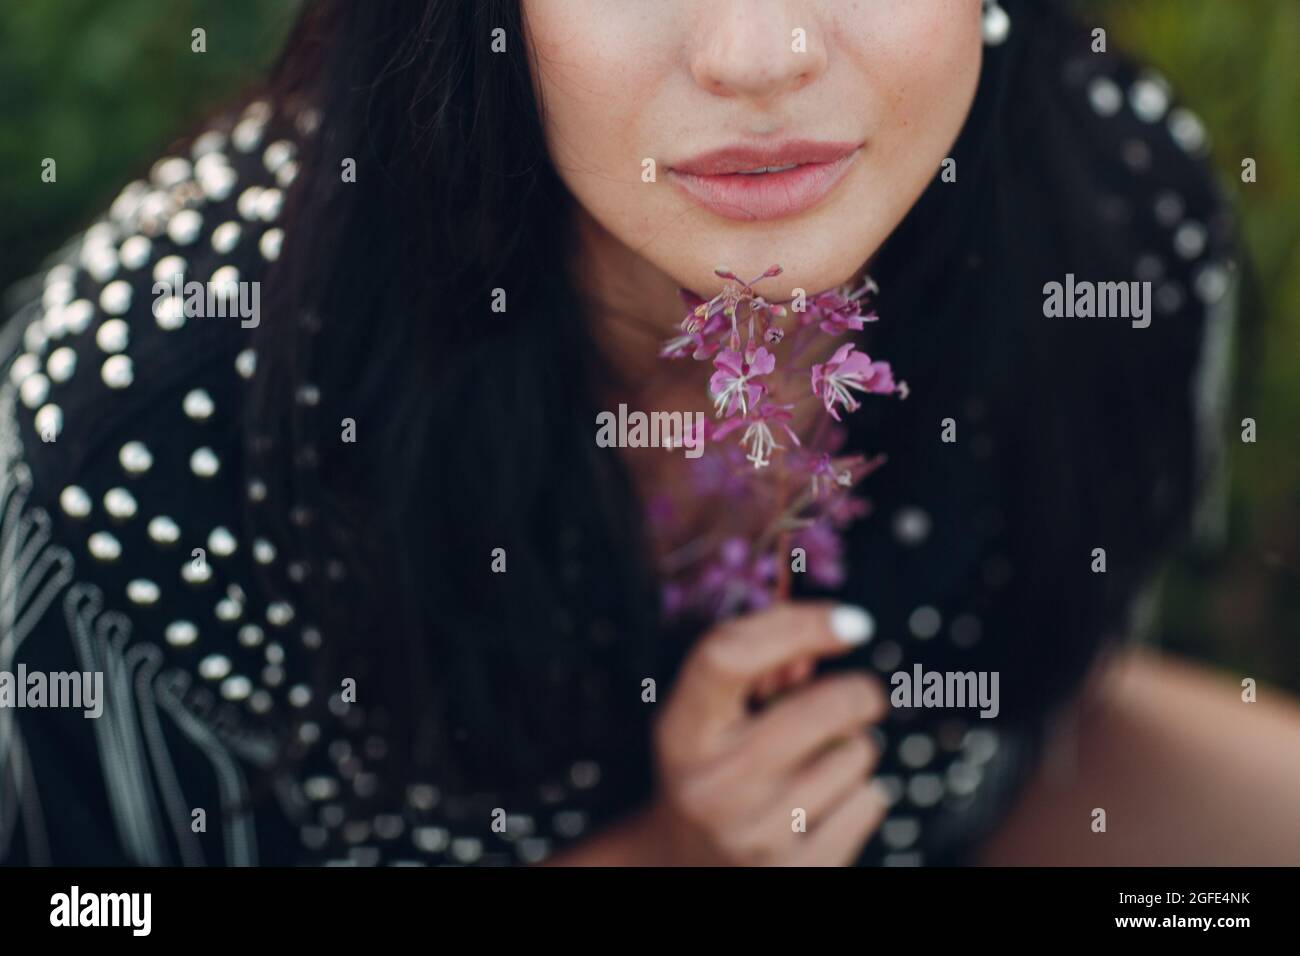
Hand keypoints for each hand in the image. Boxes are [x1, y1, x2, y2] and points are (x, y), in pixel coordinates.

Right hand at [642, 601, 887, 864]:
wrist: (686, 860)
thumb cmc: (711, 761)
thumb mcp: (709, 711)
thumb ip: (760, 660)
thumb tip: (833, 630)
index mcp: (681, 732)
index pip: (727, 658)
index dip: (796, 628)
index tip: (849, 622)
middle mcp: (712, 785)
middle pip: (819, 710)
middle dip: (858, 691)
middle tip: (860, 694)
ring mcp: (754, 834)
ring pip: (856, 755)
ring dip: (853, 746)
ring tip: (818, 758)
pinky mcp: (797, 871)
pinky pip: (870, 801)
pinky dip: (862, 791)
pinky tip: (826, 799)